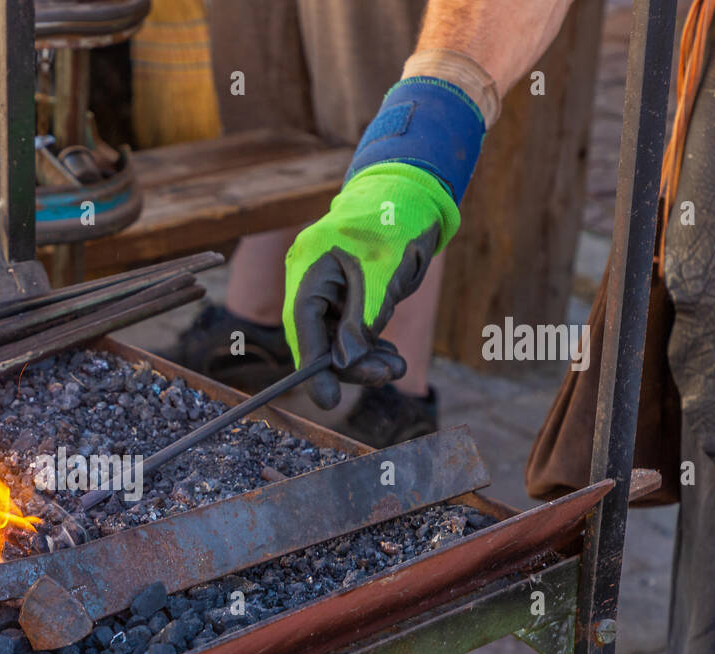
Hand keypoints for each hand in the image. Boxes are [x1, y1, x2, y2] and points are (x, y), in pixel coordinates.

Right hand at [283, 163, 459, 408]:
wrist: (413, 192)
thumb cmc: (397, 222)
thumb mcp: (384, 274)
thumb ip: (362, 320)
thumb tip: (344, 363)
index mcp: (309, 264)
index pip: (301, 324)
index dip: (313, 366)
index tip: (329, 400)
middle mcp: (311, 278)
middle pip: (317, 336)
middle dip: (349, 363)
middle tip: (386, 376)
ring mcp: (327, 286)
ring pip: (335, 337)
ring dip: (364, 358)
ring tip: (397, 367)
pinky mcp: (345, 293)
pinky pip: (349, 328)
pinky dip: (369, 345)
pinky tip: (390, 356)